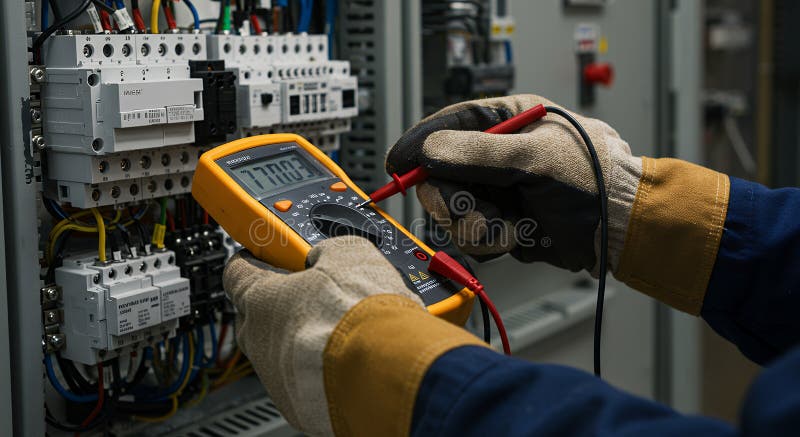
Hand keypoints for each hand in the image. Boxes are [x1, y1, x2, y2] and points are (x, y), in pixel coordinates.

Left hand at [222, 236, 423, 435]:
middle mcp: (259, 340)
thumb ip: (327, 251)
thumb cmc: (361, 315)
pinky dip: (320, 367)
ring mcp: (276, 376)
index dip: (255, 258)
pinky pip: (302, 378)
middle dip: (284, 300)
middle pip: (259, 313)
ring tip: (343, 327)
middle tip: (317, 290)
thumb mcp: (350, 253)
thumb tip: (330, 255)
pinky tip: (348, 356)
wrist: (387, 370)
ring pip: (282, 349)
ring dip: (305, 336)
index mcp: (259, 297)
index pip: (237, 271)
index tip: (266, 254)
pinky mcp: (299, 406)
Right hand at [386, 94, 641, 273]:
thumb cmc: (593, 179)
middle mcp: (496, 156)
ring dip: (476, 224)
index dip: (420, 143)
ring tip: (509, 225)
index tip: (398, 162)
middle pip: (440, 175)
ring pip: (452, 211)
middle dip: (452, 198)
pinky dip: (491, 241)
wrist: (621, 229)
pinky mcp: (500, 223)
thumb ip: (479, 153)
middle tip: (466, 208)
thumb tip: (429, 150)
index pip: (450, 125)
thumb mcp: (535, 158)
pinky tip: (518, 235)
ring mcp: (496, 191)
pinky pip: (472, 235)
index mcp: (507, 122)